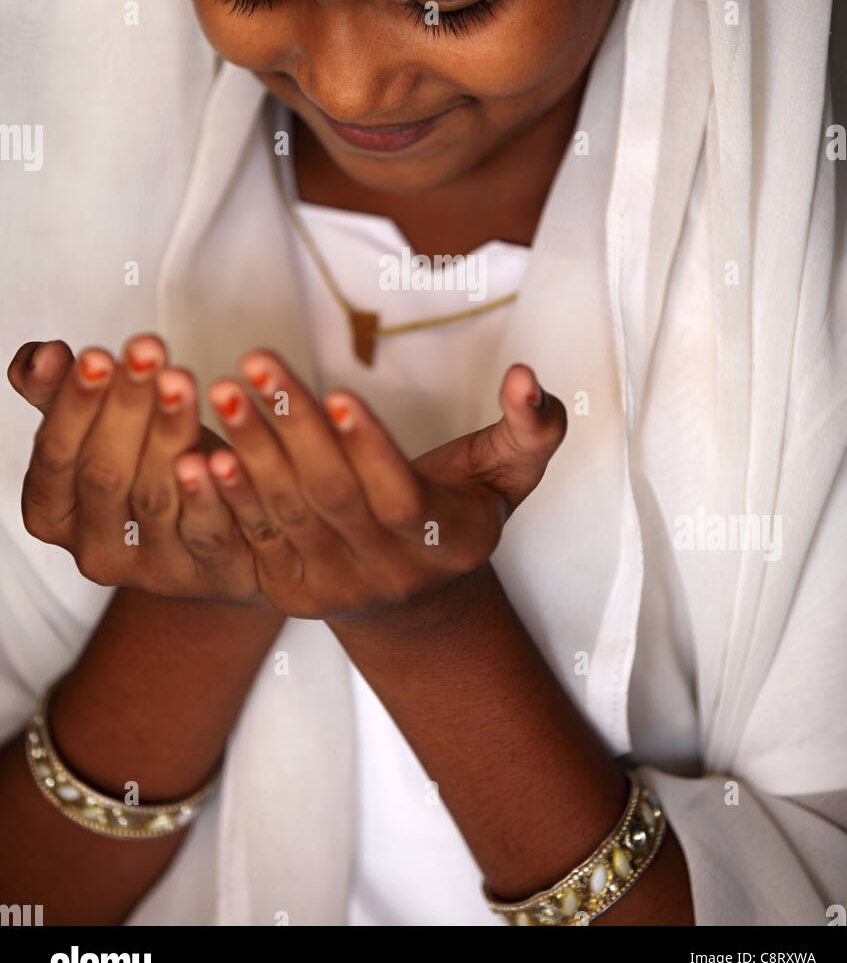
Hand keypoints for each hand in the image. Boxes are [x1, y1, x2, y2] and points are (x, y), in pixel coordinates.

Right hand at [7, 336, 264, 602]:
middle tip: (147, 353)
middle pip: (104, 473)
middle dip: (126, 406)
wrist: (221, 534)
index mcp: (52, 513)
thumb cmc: (151, 468)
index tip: (96, 355)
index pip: (54, 455)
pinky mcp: (204, 575)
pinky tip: (221, 451)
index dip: (74, 404)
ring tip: (180, 381)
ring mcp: (149, 568)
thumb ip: (62, 393)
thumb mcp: (103, 430)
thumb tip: (42, 356)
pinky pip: (206, 531)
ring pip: (155, 497)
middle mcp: (93, 549)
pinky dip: (211, 490)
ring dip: (168, 432)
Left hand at [197, 349, 566, 622]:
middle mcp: (390, 574)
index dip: (371, 448)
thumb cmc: (461, 510)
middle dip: (292, 428)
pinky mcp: (287, 590)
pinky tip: (200, 452)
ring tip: (224, 391)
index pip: (402, 498)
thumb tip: (527, 378)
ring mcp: (334, 588)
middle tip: (255, 364)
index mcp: (449, 543)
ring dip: (250, 452)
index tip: (341, 391)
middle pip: (333, 498)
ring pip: (285, 515)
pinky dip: (224, 497)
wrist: (413, 598)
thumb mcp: (507, 474)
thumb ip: (530, 427)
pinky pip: (251, 539)